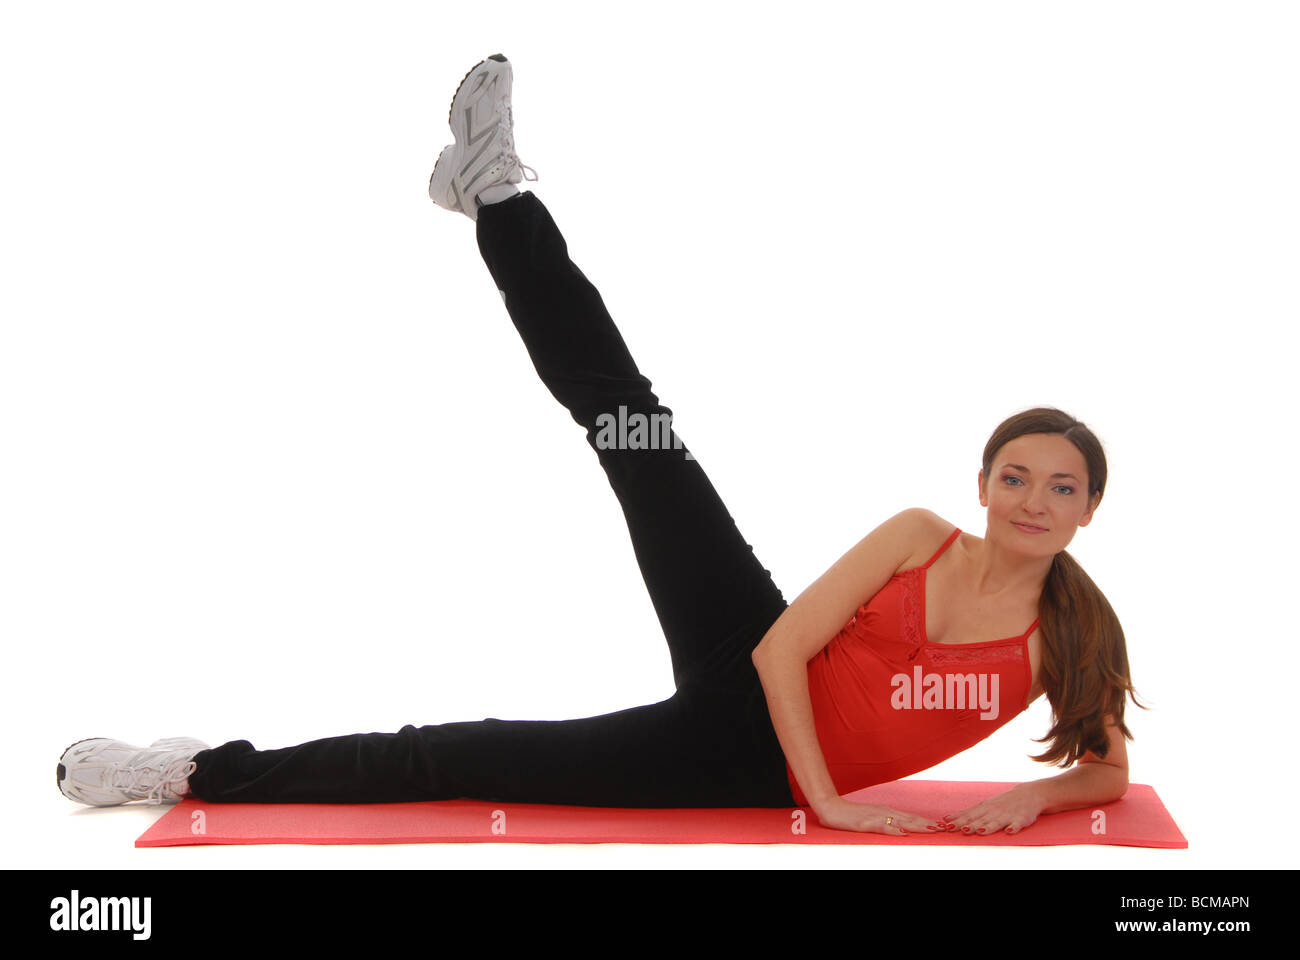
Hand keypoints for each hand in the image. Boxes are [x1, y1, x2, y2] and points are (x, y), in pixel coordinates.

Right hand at [812, 796, 942, 834]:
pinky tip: (902, 833)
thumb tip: (903, 829)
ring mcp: (876, 817)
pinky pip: (882, 827)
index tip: (941, 826)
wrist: (831, 807)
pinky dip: (893, 830)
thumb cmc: (851, 814)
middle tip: (944, 828)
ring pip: (901, 822)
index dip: (926, 821)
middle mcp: (885, 812)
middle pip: (910, 819)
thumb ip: (887, 822)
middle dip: (927, 824)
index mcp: (887, 811)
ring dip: (917, 825)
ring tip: (931, 829)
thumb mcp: (872, 817)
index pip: (911, 817)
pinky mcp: (866, 823)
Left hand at [941, 782, 1044, 835]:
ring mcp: (1007, 815)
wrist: (1028, 794)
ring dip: (988, 827)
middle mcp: (994, 811)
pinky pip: (1018, 824)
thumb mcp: (983, 807)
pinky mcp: (1021, 819)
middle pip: (980, 819)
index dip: (958, 821)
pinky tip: (1010, 831)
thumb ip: (966, 814)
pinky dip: (1014, 827)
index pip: (969, 815)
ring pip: (997, 822)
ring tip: (980, 831)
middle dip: (970, 825)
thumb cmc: (1001, 803)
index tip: (946, 826)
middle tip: (960, 830)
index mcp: (984, 808)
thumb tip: (945, 819)